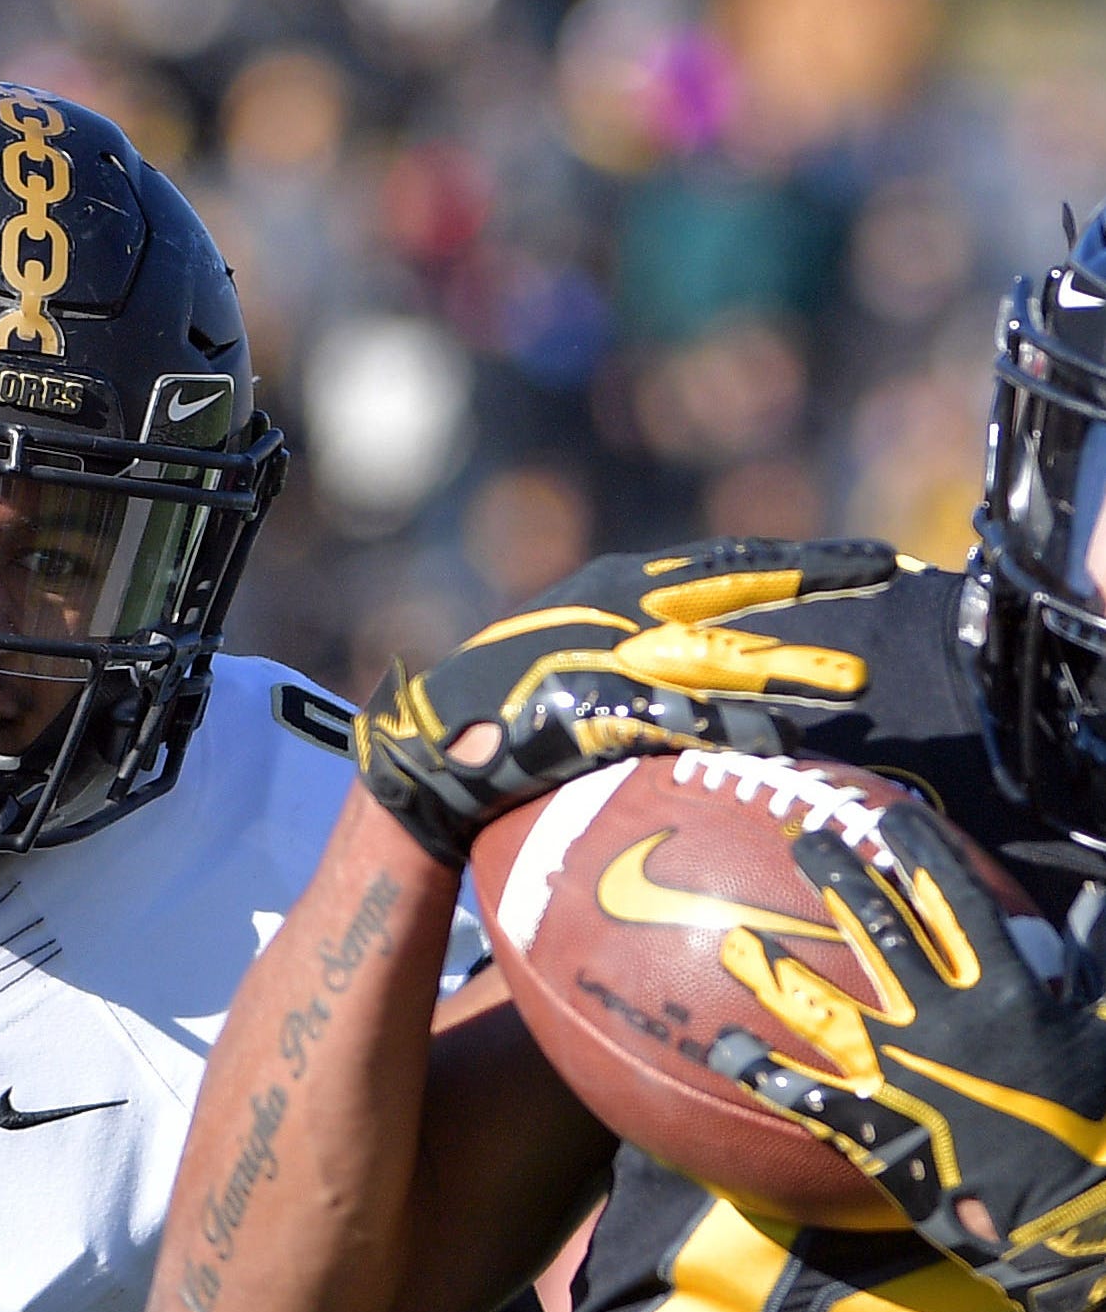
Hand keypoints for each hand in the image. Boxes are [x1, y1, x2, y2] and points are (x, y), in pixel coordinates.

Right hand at [353, 537, 896, 864]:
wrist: (424, 753)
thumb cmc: (502, 713)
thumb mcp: (579, 656)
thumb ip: (645, 649)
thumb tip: (722, 664)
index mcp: (618, 585)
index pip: (726, 562)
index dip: (801, 559)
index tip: (870, 559)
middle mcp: (613, 610)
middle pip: (732, 591)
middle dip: (811, 585)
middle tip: (888, 584)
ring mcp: (596, 659)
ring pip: (709, 655)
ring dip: (782, 670)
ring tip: (850, 684)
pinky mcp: (577, 714)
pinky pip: (663, 721)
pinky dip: (717, 727)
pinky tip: (769, 738)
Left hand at [710, 806, 1105, 1311]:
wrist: (1069, 1219)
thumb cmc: (1098, 1127)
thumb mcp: (1101, 1034)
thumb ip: (1085, 972)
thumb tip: (1088, 915)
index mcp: (1008, 992)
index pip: (957, 902)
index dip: (923, 855)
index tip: (893, 818)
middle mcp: (943, 1020)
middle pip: (878, 932)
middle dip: (840, 878)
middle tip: (804, 838)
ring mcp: (899, 1072)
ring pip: (822, 1006)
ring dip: (774, 971)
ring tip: (735, 939)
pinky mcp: (869, 1126)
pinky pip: (799, 1092)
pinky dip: (758, 1069)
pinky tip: (720, 1046)